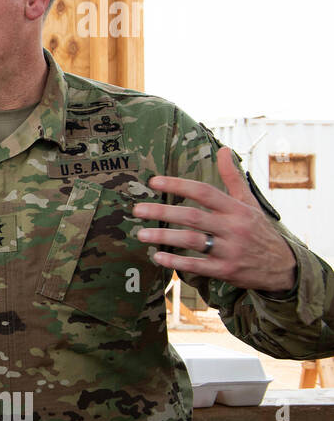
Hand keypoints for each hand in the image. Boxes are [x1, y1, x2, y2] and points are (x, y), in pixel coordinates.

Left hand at [134, 146, 296, 293]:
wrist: (283, 266)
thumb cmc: (258, 230)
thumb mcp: (250, 203)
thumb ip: (233, 177)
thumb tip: (223, 149)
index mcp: (237, 209)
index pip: (204, 192)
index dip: (178, 185)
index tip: (153, 181)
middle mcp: (233, 228)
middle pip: (192, 217)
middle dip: (162, 212)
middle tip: (137, 210)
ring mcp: (230, 250)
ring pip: (192, 241)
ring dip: (164, 237)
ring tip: (141, 234)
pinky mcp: (226, 271)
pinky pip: (197, 266)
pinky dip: (176, 262)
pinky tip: (158, 257)